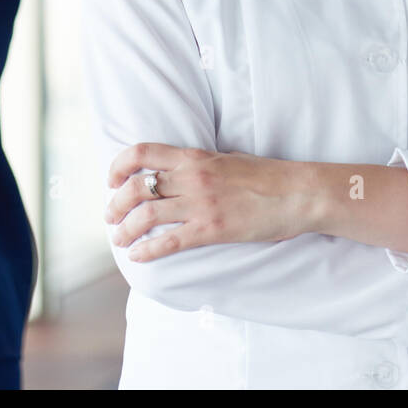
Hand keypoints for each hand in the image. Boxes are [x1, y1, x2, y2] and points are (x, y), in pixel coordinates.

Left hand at [104, 143, 307, 262]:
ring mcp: (201, 204)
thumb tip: (179, 171)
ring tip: (119, 239)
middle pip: (137, 187)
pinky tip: (138, 255)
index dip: (119, 166)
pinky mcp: (211, 229)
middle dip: (116, 204)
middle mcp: (192, 177)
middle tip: (110, 216)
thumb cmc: (266, 176)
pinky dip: (148, 250)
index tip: (111, 180)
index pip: (142, 152)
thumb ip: (200, 164)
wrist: (297, 193)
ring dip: (125, 229)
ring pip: (147, 216)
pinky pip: (169, 242)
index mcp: (194, 156)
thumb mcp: (227, 159)